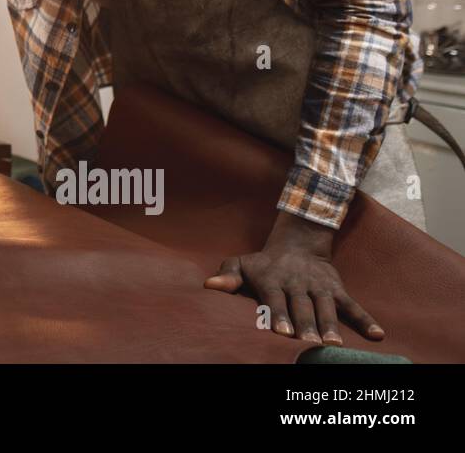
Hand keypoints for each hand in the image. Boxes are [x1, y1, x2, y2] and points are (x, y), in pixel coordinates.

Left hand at [204, 210, 383, 344]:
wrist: (297, 243)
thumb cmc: (263, 263)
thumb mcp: (242, 263)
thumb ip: (228, 275)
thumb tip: (210, 285)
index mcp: (272, 280)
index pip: (275, 299)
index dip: (279, 315)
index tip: (282, 333)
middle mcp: (297, 284)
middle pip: (302, 307)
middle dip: (305, 325)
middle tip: (309, 343)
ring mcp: (318, 287)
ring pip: (327, 307)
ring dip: (331, 325)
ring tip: (335, 344)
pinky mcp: (336, 288)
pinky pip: (352, 304)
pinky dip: (365, 319)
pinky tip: (377, 335)